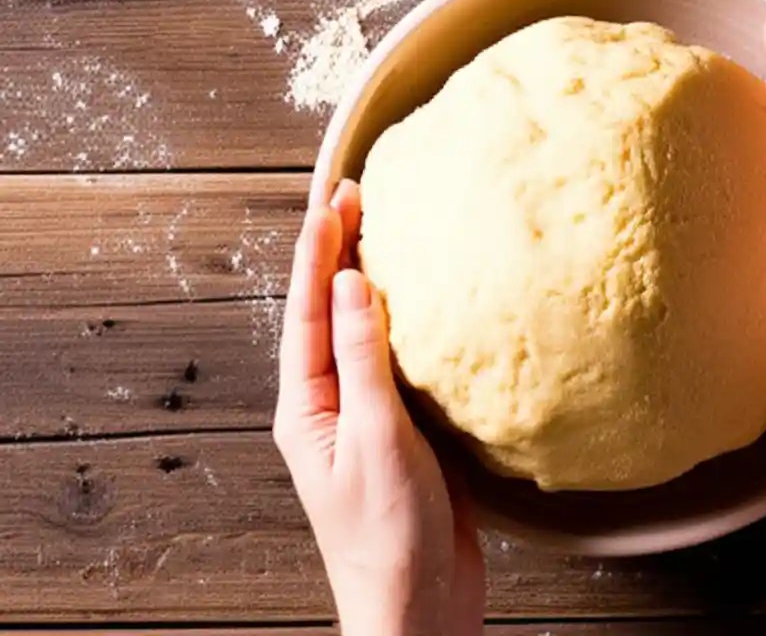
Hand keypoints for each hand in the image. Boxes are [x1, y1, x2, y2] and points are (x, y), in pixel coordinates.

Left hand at [274, 179, 483, 635]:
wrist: (420, 605)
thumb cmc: (388, 539)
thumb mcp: (376, 440)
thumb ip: (364, 361)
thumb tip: (352, 284)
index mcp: (308, 409)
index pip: (310, 312)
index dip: (320, 250)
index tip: (336, 197)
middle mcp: (332, 408)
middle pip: (331, 316)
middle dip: (339, 254)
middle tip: (356, 197)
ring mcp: (370, 422)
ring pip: (367, 338)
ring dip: (375, 285)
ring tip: (387, 235)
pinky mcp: (407, 436)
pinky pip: (404, 368)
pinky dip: (412, 329)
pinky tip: (430, 310)